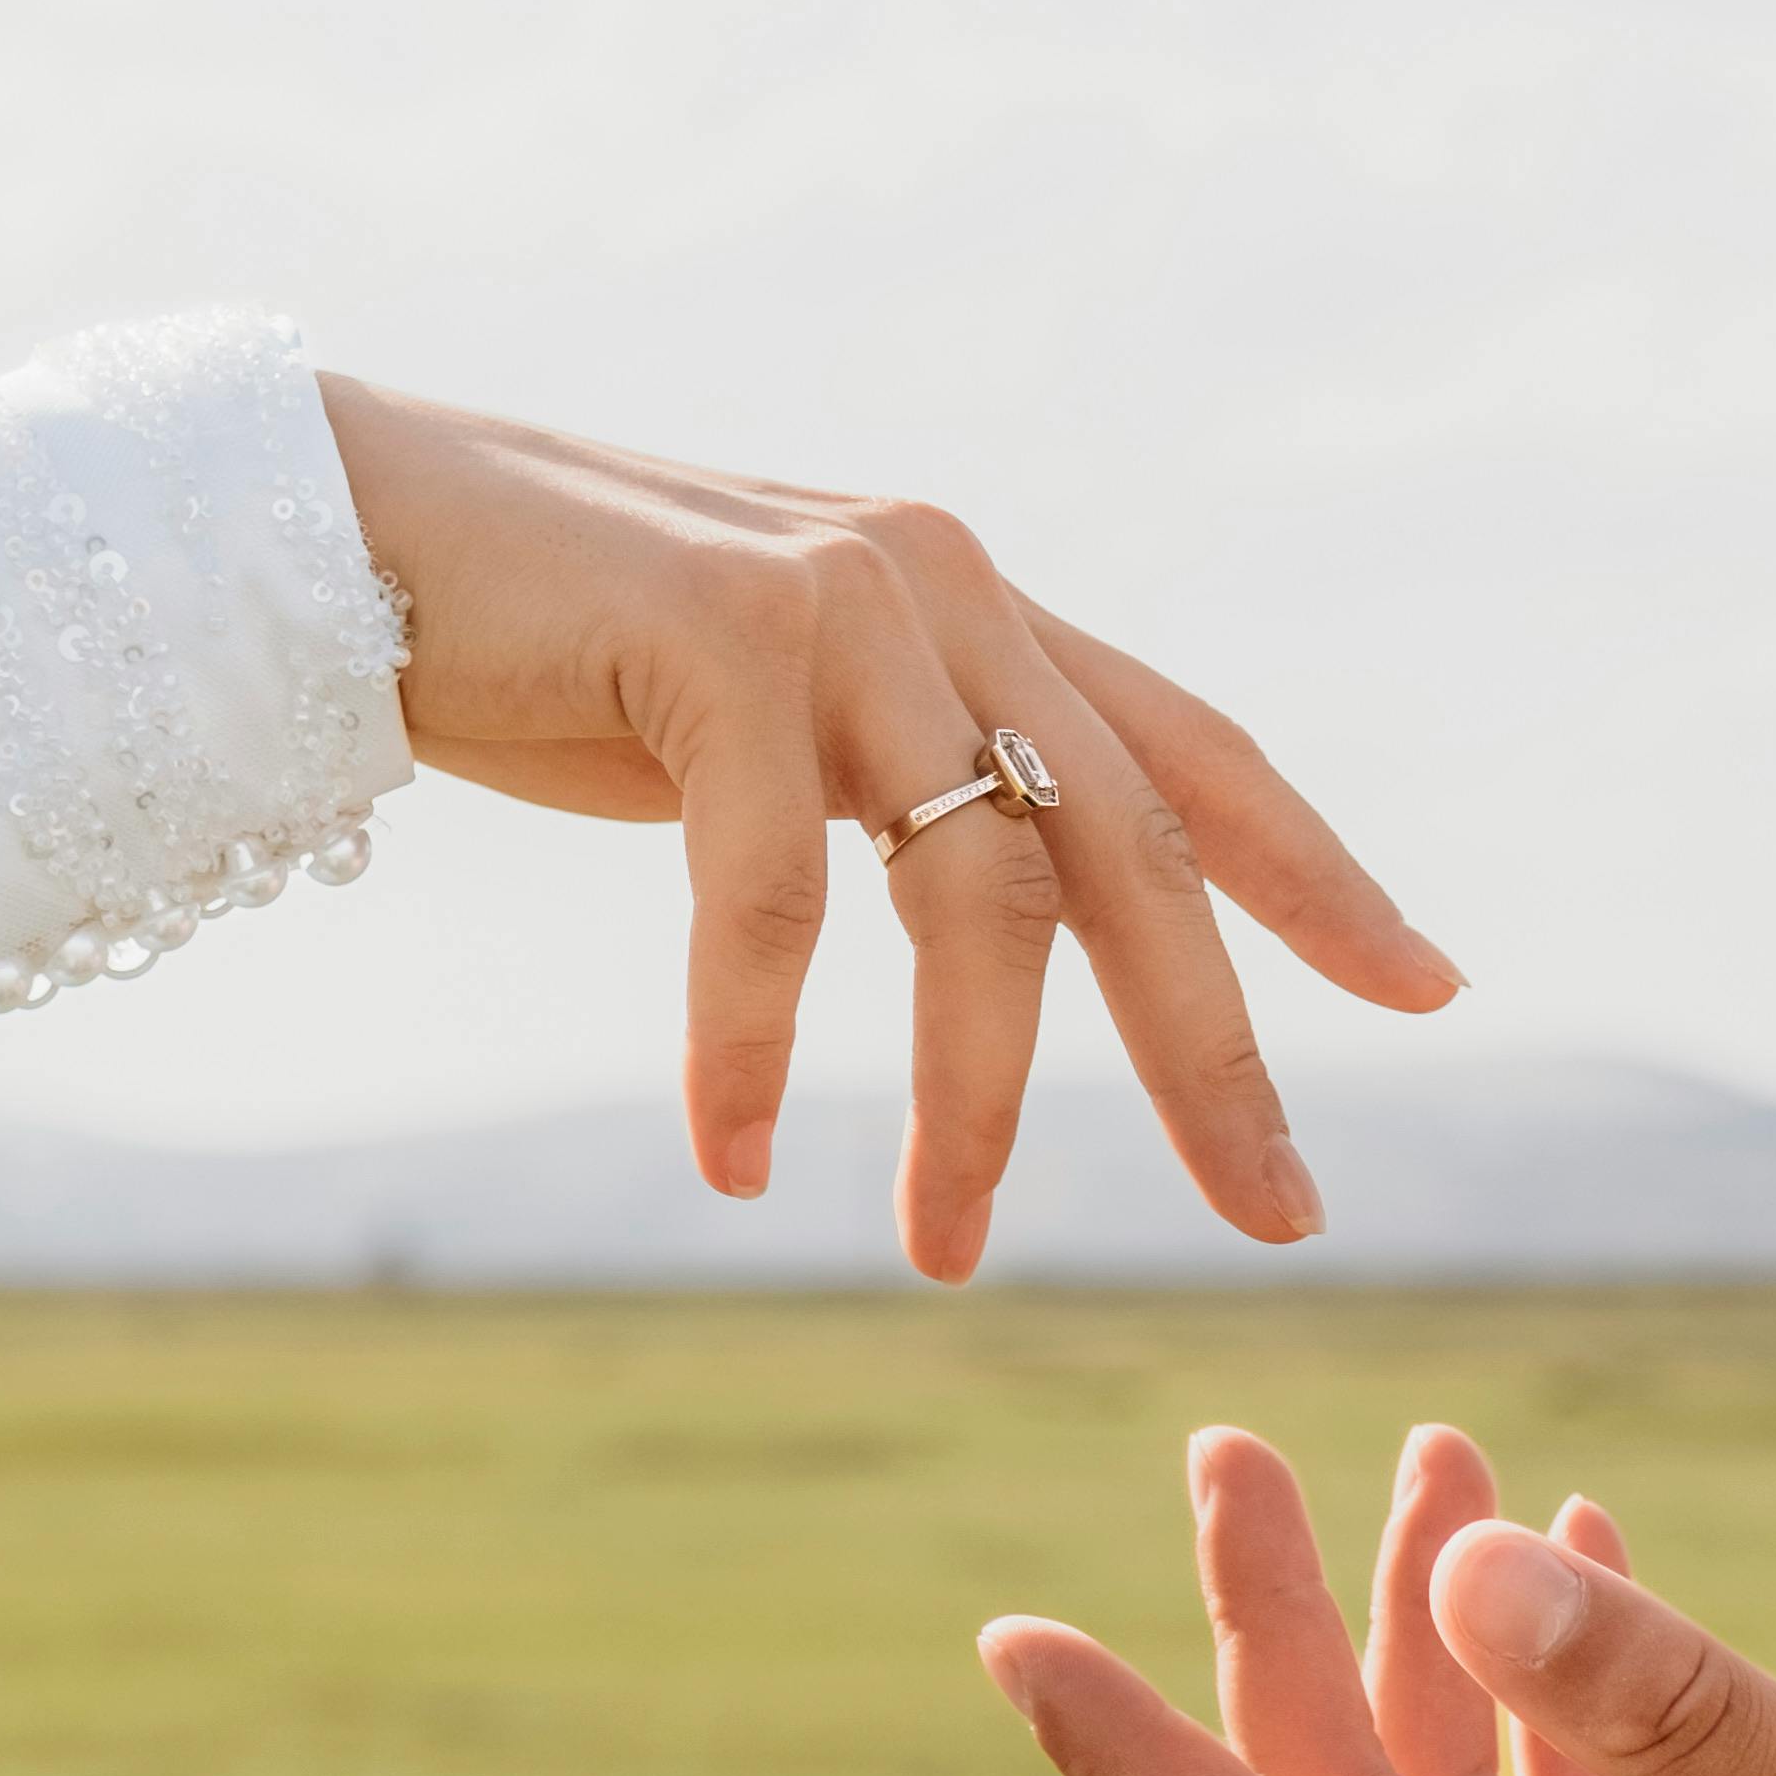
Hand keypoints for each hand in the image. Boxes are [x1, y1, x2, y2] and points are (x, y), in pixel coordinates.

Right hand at [315, 380, 1457, 1282]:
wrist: (346, 520)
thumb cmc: (551, 639)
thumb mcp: (773, 708)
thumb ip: (896, 767)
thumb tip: (998, 903)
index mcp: (976, 604)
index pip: (1196, 751)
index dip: (1319, 877)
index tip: (1429, 994)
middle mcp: (944, 585)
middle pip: (1137, 850)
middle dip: (1214, 1050)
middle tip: (1279, 1215)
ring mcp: (844, 601)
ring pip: (982, 892)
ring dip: (973, 1100)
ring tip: (949, 1255)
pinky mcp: (718, 640)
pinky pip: (770, 895)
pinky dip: (756, 1044)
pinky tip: (741, 1160)